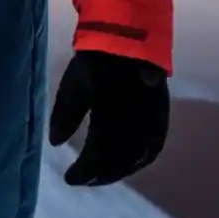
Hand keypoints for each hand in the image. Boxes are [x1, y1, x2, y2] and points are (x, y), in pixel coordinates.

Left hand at [49, 50, 168, 185]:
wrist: (128, 36)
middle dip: (101, 174)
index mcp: (110, 111)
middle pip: (120, 159)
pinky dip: (142, 160)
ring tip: (102, 176)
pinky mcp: (163, 113)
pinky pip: (156, 145)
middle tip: (85, 181)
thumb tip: (55, 143)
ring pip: (139, 156)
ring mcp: (152, 117)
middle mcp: (135, 118)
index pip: (99, 152)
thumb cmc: (94, 61)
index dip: (85, 170)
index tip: (70, 179)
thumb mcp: (73, 85)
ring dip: (121, 171)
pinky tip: (129, 165)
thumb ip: (65, 115)